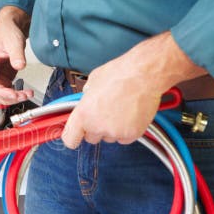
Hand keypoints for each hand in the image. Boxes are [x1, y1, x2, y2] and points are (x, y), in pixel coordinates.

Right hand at [0, 6, 34, 104]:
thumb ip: (16, 54)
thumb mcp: (13, 41)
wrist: (10, 27)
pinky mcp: (2, 77)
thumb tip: (19, 65)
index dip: (0, 92)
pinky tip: (24, 92)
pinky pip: (6, 91)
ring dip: (11, 98)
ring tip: (26, 95)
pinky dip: (14, 95)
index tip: (13, 94)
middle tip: (22, 96)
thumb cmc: (6, 31)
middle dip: (7, 98)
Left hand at [62, 32, 205, 148]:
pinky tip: (131, 115)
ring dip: (113, 129)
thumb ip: (86, 96)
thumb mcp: (93, 81)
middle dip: (96, 129)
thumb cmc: (119, 74)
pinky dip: (127, 130)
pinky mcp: (131, 134)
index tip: (76, 136)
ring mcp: (115, 132)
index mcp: (83, 114)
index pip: (70, 139)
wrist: (143, 74)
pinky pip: (125, 139)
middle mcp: (96, 126)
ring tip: (121, 109)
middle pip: (91, 138)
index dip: (73, 137)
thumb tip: (87, 100)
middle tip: (106, 113)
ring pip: (109, 138)